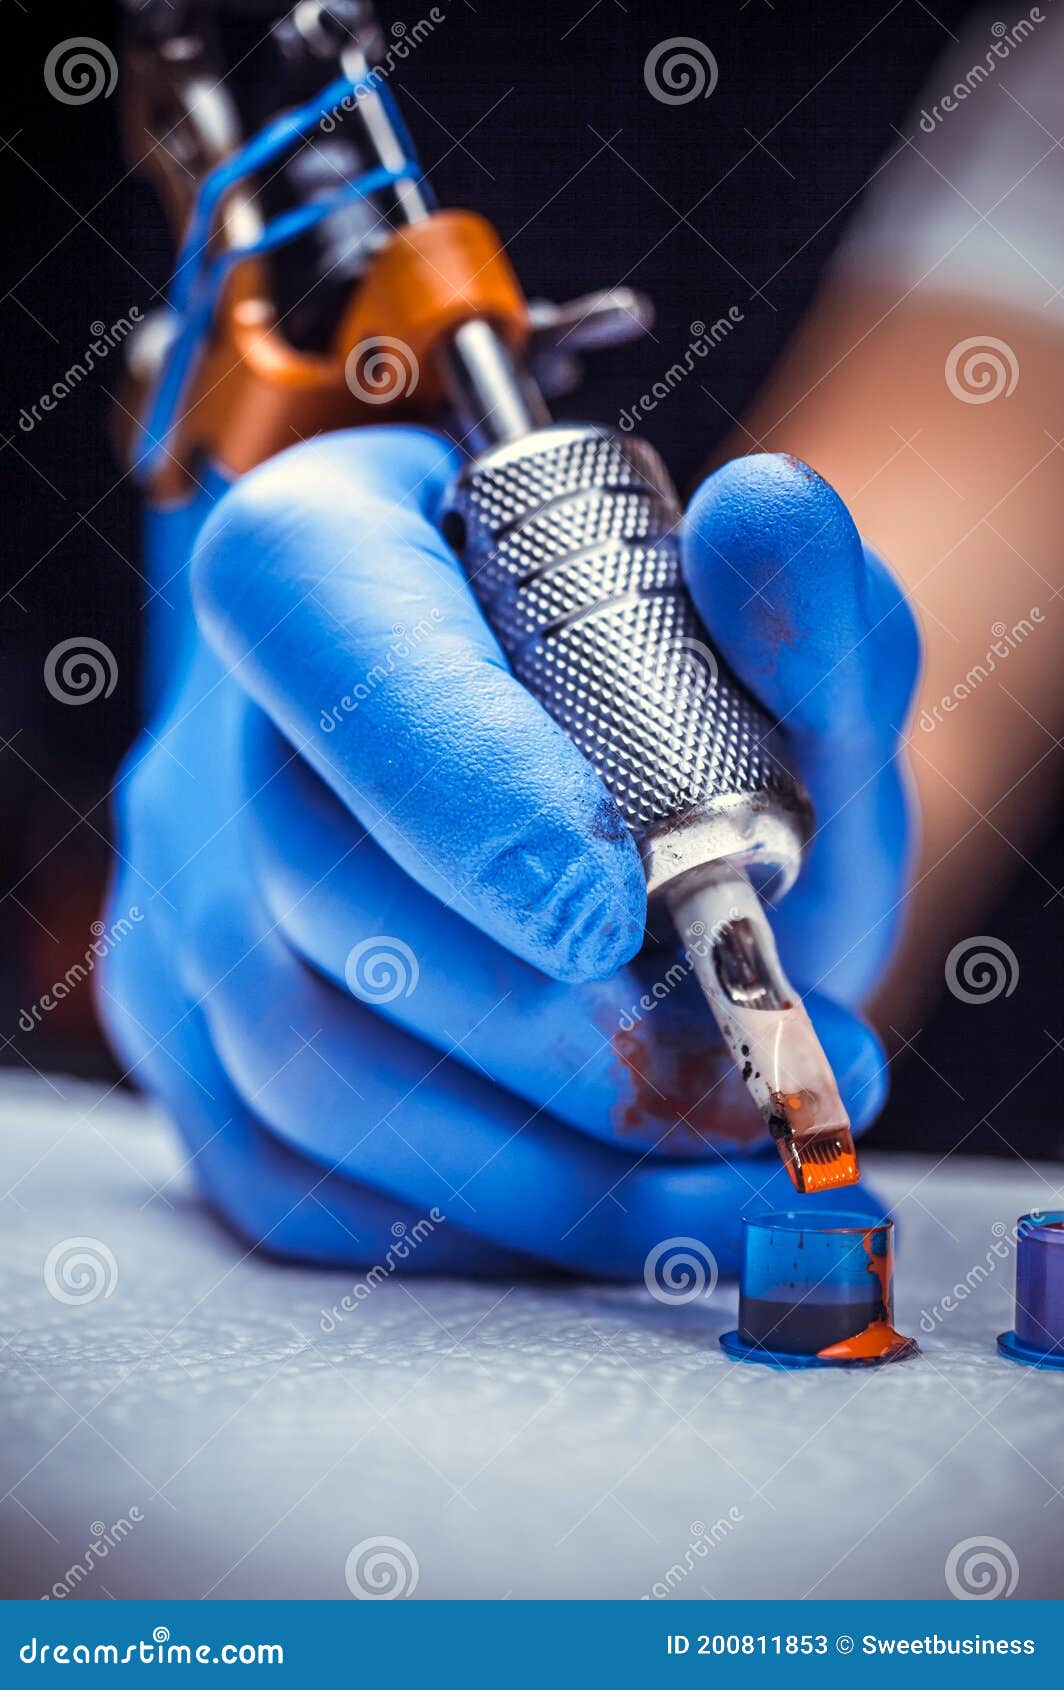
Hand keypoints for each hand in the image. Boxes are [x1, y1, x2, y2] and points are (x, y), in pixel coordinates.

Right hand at [99, 428, 918, 1275]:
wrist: (601, 825)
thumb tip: (767, 526)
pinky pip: (297, 1183)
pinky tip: (630, 1212)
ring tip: (735, 1164)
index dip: (447, 767)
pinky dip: (479, 1222)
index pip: (317, 610)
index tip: (616, 907)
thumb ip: (801, 595)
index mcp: (342, 556)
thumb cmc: (683, 725)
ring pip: (306, 1063)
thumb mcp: (783, 648)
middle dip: (548, 1025)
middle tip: (744, 1079)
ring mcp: (195, 901)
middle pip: (318, 886)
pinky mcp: (203, 1050)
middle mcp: (232, 733)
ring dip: (540, 1156)